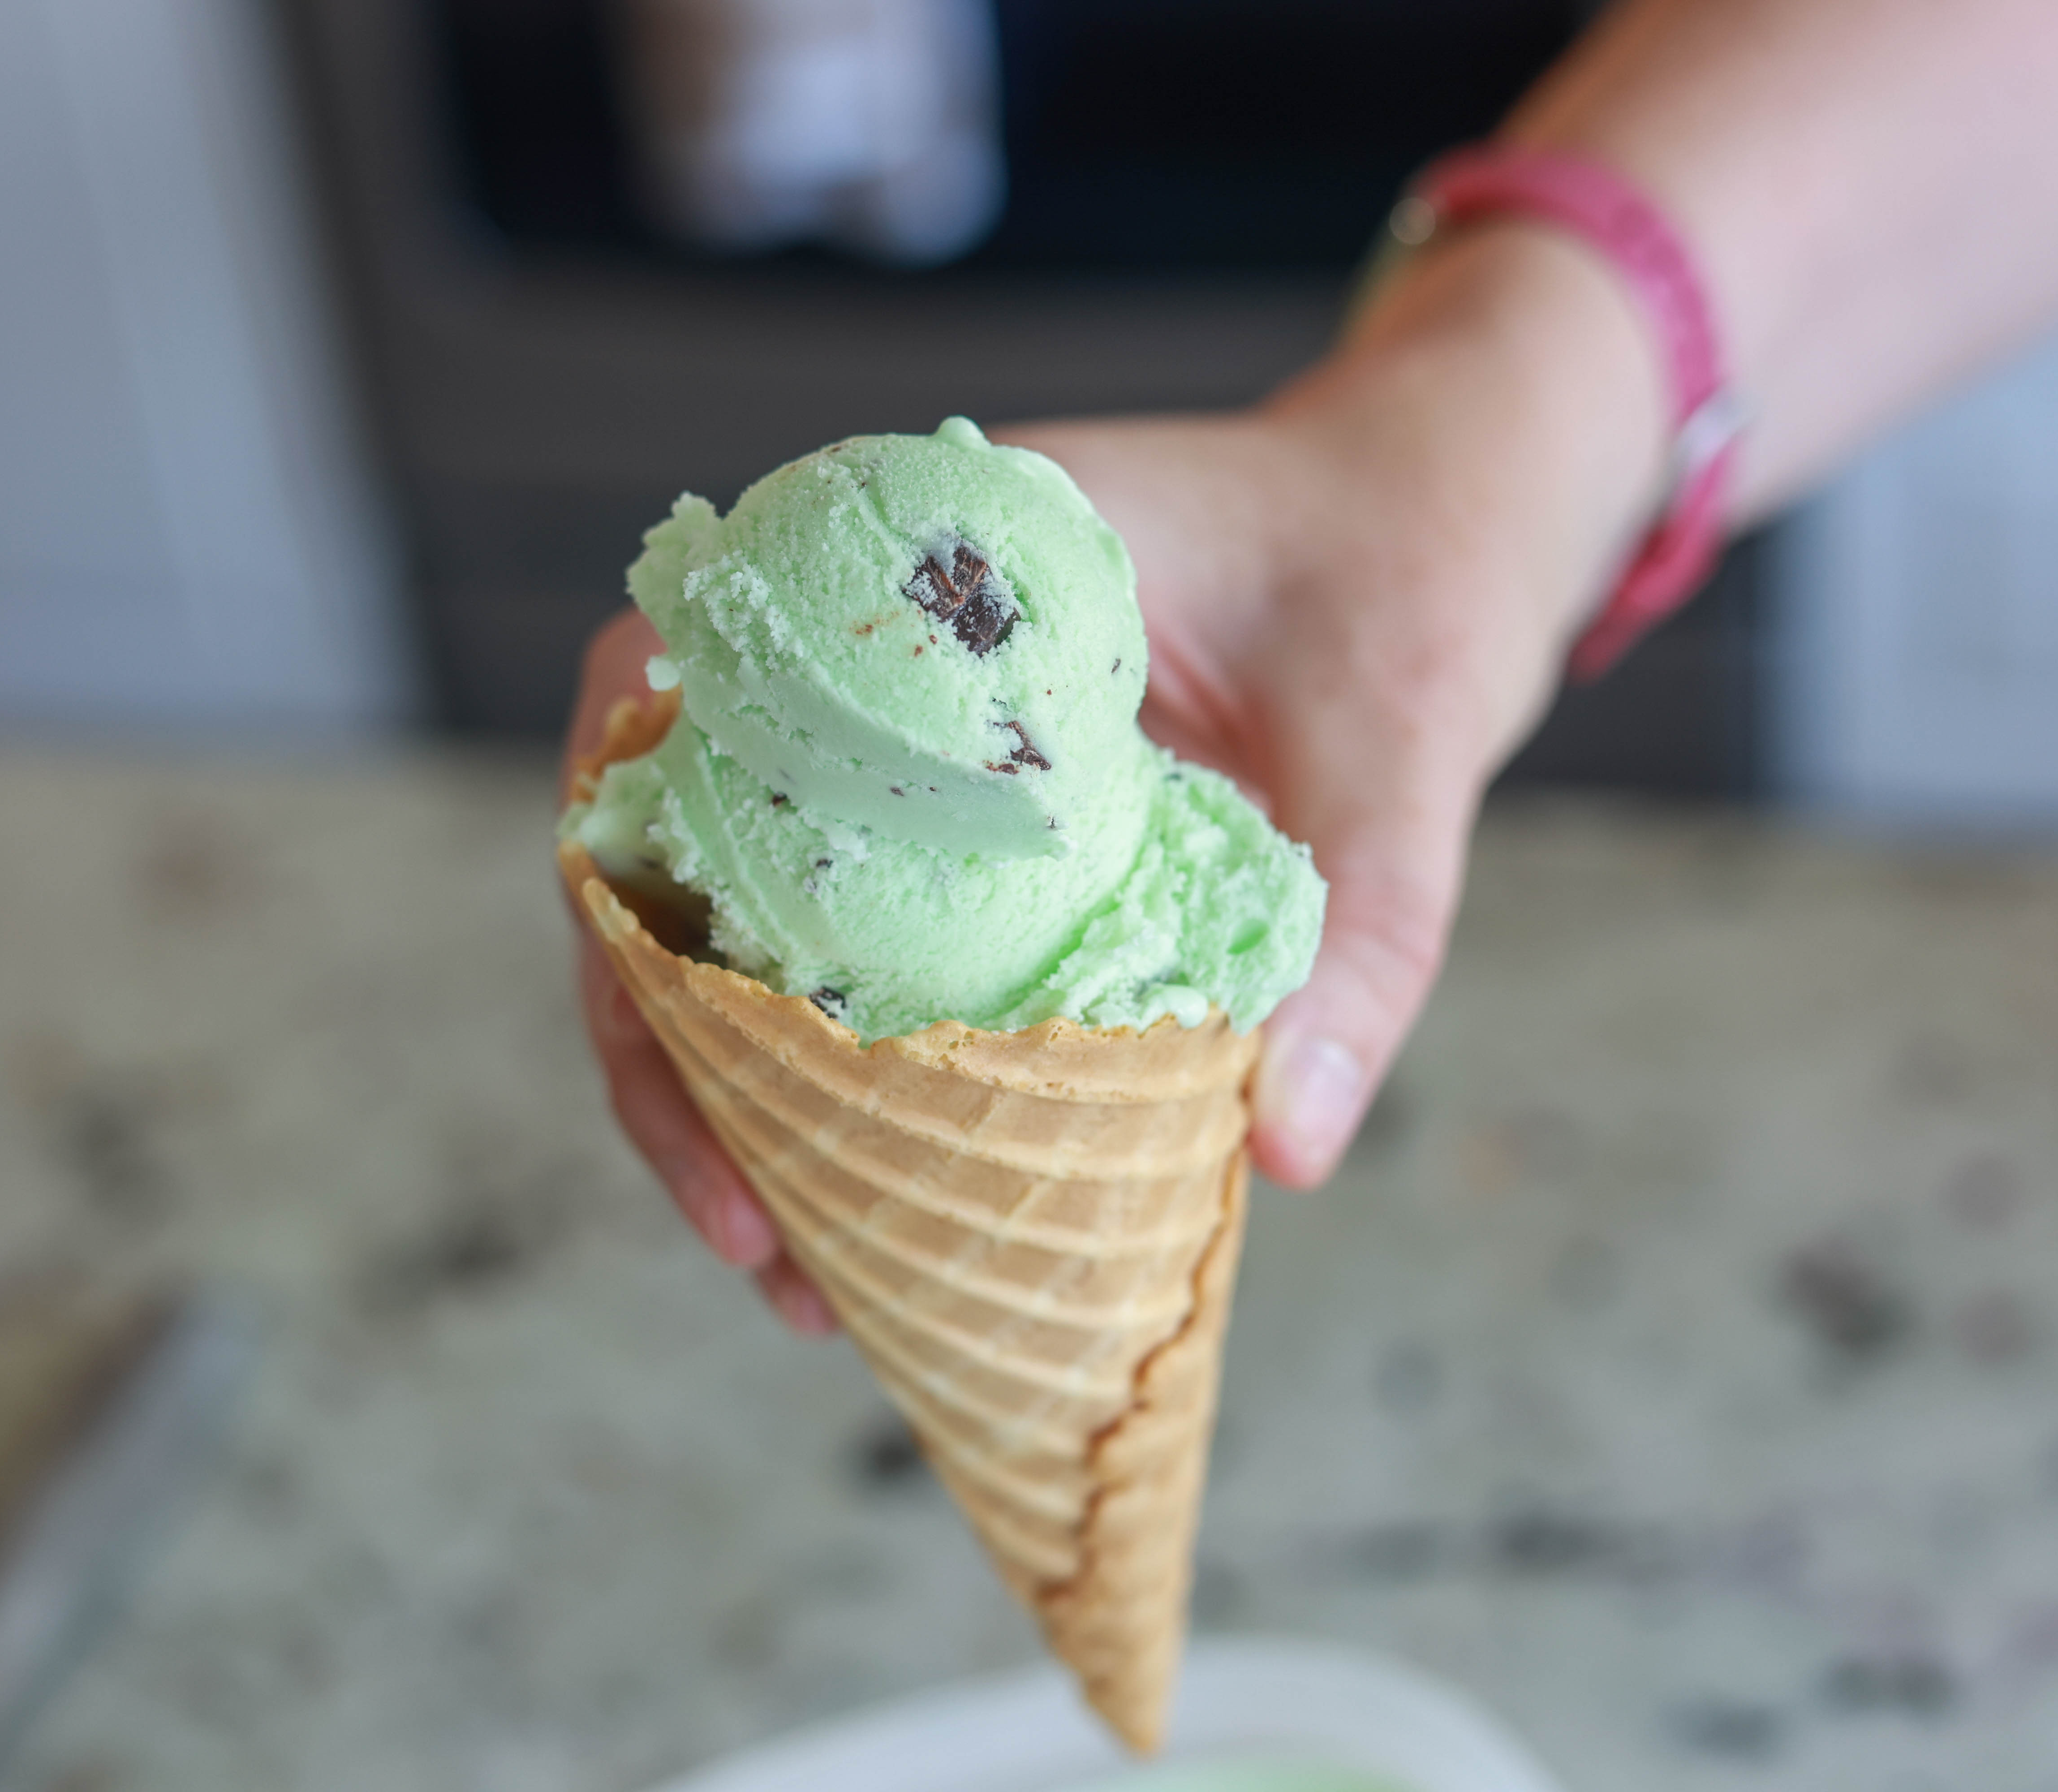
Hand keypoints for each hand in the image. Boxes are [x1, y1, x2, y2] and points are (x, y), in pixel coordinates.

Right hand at [564, 225, 1665, 1327]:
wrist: (1432, 514)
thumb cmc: (1399, 582)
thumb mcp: (1398, 747)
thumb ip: (1362, 931)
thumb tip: (1290, 1147)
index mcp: (907, 563)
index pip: (658, 693)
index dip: (625, 867)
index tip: (675, 1030)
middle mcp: (865, 649)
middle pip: (667, 846)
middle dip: (675, 1053)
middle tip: (747, 1232)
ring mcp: (898, 743)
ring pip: (740, 917)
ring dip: (743, 1091)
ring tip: (795, 1276)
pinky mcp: (957, 821)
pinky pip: (851, 942)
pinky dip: (842, 1071)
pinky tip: (878, 1206)